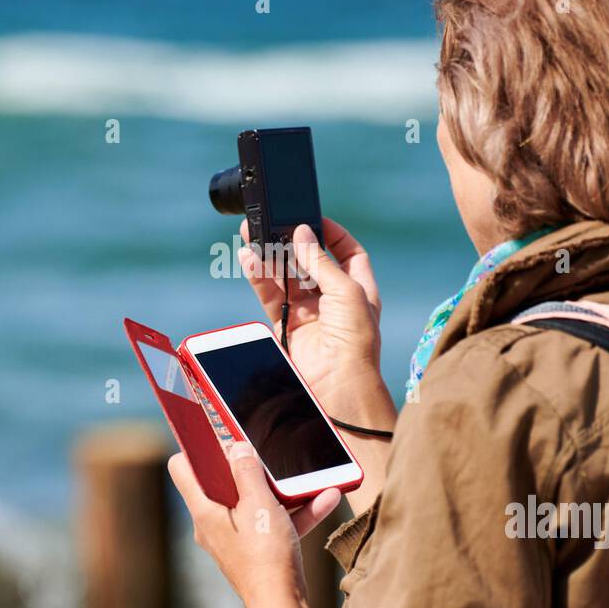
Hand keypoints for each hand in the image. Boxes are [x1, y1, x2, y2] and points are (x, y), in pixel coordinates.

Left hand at [167, 442, 341, 604]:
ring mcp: (234, 538)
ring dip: (280, 489)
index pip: (183, 469)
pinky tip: (325, 498)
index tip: (212, 431)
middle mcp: (213, 524)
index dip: (194, 446)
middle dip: (246, 466)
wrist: (282, 605)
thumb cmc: (265, 556)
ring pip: (252, 502)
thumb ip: (247, 471)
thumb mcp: (258, 504)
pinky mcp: (255, 549)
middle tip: (262, 449)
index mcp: (204, 510)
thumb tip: (235, 446)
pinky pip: (271, 521)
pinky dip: (294, 511)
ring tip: (306, 475)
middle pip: (221, 482)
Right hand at [238, 218, 397, 513]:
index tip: (312, 216)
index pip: (347, 252)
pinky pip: (269, 295)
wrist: (337, 391)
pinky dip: (259, 276)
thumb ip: (321, 261)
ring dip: (271, 254)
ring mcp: (308, 314)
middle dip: (292, 240)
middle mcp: (334, 301)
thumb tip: (302, 232)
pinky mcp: (285, 327)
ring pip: (286, 275)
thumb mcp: (348, 293)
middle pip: (310, 260)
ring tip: (253, 233)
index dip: (331, 233)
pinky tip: (249, 259)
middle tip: (273, 220)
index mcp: (359, 290)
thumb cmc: (355, 344)